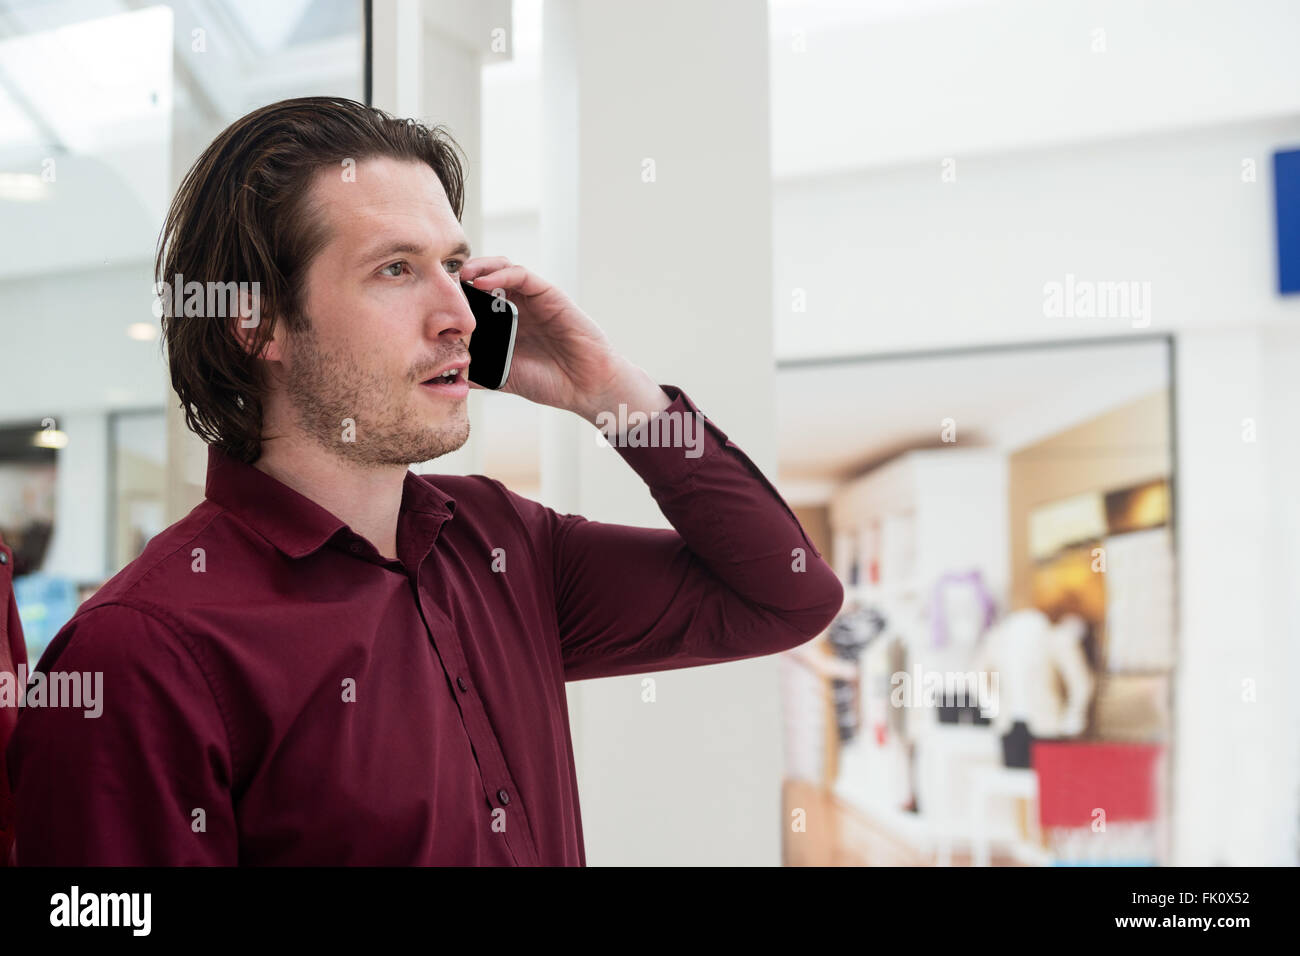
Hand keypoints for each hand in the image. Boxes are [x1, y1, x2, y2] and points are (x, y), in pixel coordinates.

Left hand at [459, 257, 668, 421]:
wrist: (585, 387)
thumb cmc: (549, 382)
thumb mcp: (503, 376)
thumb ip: (478, 370)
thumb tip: (443, 372)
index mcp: (505, 323)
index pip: (475, 299)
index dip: (454, 295)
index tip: (431, 300)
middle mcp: (518, 306)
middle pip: (485, 277)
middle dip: (461, 276)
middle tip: (439, 281)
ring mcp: (533, 299)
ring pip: (502, 268)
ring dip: (478, 267)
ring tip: (459, 276)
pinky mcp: (549, 295)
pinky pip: (522, 275)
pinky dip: (500, 273)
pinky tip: (481, 282)